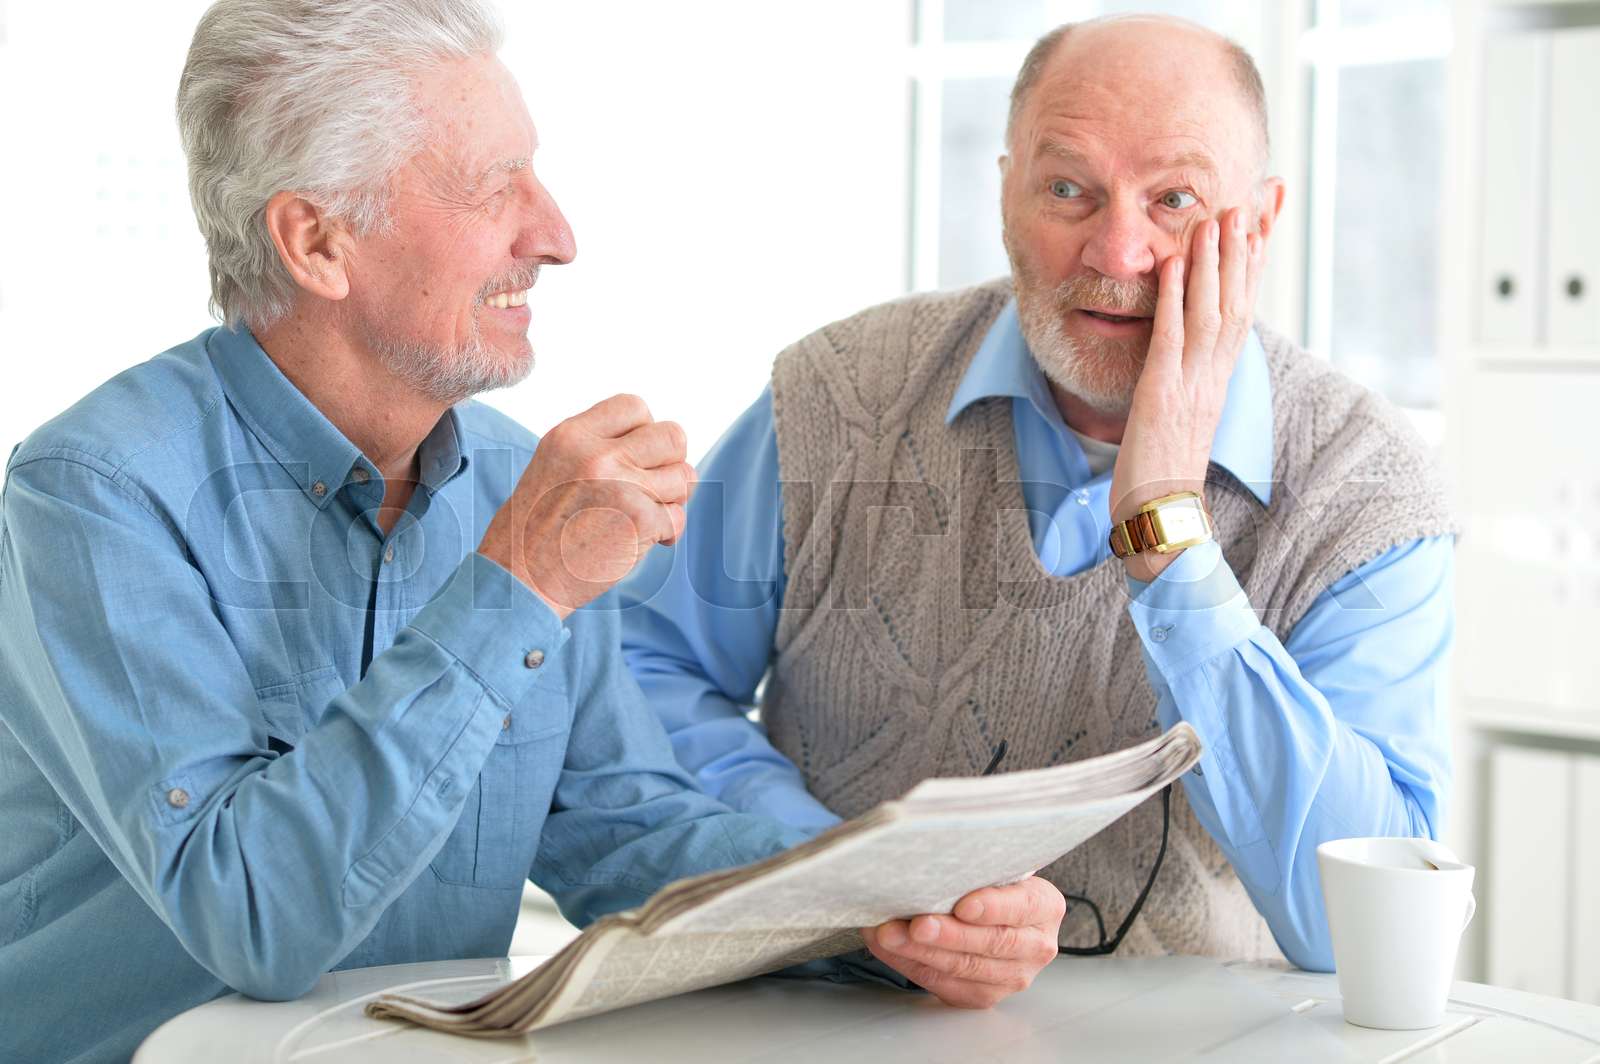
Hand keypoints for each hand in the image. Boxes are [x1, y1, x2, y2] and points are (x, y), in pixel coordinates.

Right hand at [477, 394, 695, 617]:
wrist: (520, 582)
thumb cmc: (536, 531)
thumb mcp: (553, 467)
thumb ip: (596, 448)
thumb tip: (653, 443)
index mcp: (571, 435)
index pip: (634, 406)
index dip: (645, 431)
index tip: (635, 458)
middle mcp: (597, 454)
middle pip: (672, 435)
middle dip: (671, 462)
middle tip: (653, 487)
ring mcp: (621, 486)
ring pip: (683, 476)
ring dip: (672, 500)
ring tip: (644, 517)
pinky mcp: (640, 520)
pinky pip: (677, 517)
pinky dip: (667, 533)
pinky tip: (643, 542)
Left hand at [861, 876, 1064, 1008]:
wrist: (991, 912)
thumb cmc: (988, 881)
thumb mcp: (993, 865)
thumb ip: (975, 864)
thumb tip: (928, 854)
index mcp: (1044, 906)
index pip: (1022, 906)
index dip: (993, 906)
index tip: (963, 904)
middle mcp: (1036, 945)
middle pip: (992, 943)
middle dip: (948, 934)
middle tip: (916, 923)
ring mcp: (1012, 976)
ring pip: (965, 967)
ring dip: (921, 952)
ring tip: (891, 934)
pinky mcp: (983, 995)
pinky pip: (944, 984)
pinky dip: (911, 964)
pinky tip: (890, 948)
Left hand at [1109, 206, 1262, 579]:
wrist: (1163, 519)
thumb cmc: (1164, 473)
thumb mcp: (1182, 420)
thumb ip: (1188, 385)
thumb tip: (1193, 362)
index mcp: (1218, 381)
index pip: (1243, 312)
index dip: (1254, 267)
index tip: (1261, 225)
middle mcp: (1213, 378)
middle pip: (1237, 302)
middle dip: (1244, 250)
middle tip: (1249, 201)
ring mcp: (1191, 385)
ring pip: (1210, 312)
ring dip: (1213, 262)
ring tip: (1217, 217)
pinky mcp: (1161, 395)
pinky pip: (1170, 338)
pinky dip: (1172, 297)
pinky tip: (1171, 263)